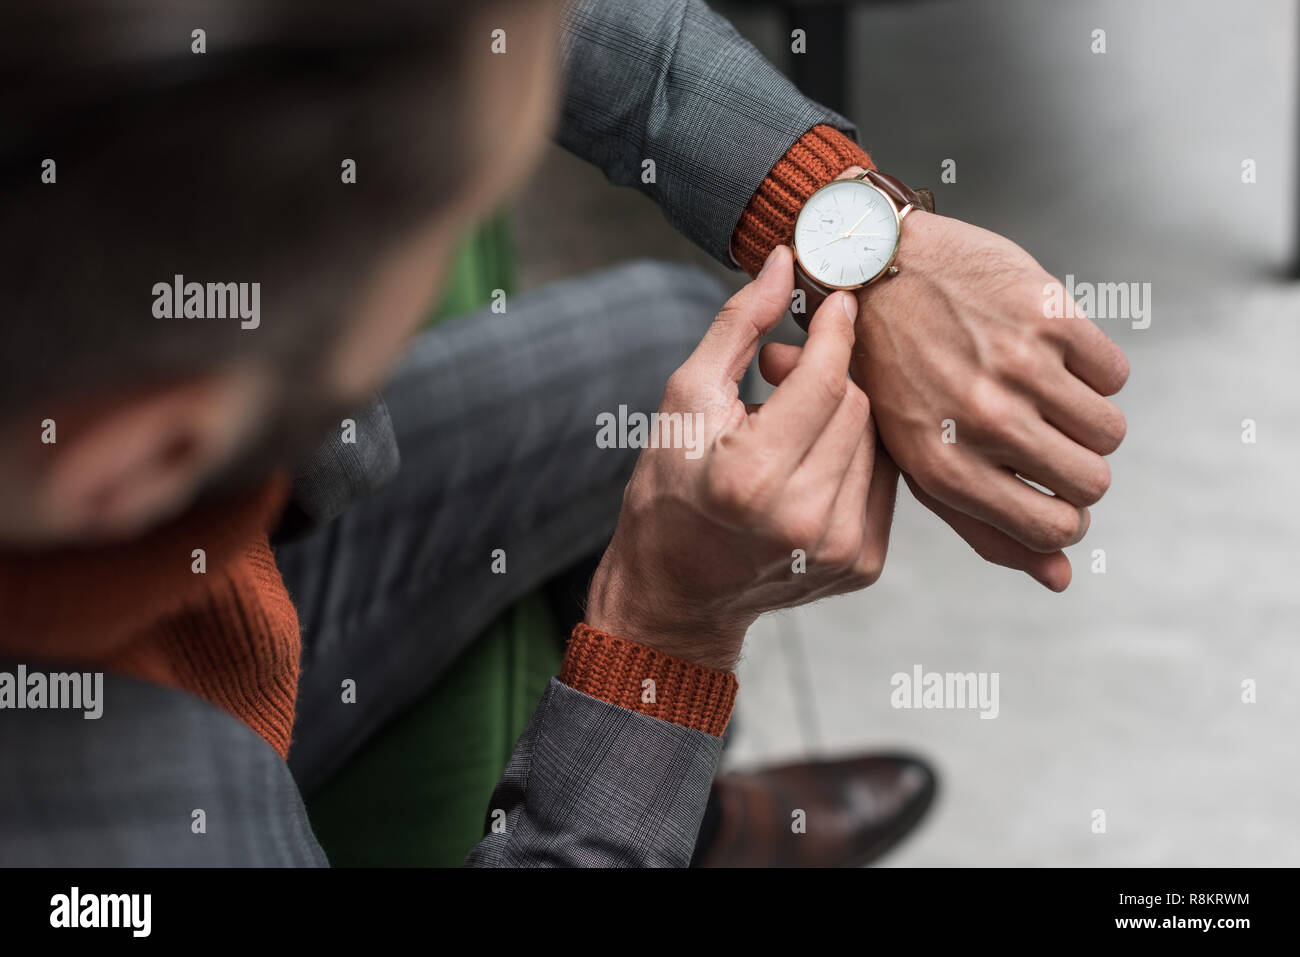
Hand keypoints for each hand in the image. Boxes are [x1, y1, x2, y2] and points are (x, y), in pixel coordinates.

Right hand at [586, 245, 898, 669]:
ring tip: (788, 422)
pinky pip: (883, 479)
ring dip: (841, 415)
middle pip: (856, 407)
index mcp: (750, 480)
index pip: (826, 381)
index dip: (835, 332)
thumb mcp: (684, 400)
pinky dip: (853, 455)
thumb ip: (738, 326)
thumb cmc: (668, 493)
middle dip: (827, 374)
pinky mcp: (862, 564)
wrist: (677, 592)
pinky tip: (809, 459)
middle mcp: (802, 521)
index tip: (834, 302)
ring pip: (876, 440)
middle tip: (779, 371)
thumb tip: (785, 260)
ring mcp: (838, 549)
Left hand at [847, 194, 1127, 590]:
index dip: (1064, 516)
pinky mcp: (1047, 317)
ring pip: (1109, 431)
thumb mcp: (917, 460)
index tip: (1047, 492)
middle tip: (1041, 436)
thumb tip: (1061, 580)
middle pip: (1092, 481)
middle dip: (1077, 467)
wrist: (872, 271)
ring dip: (1085, 418)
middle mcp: (983, 421)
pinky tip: (1043, 354)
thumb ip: (985, 527)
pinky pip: (1112, 374)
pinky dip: (1090, 370)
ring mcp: (1018, 367)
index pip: (1055, 528)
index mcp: (944, 468)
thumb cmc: (893, 378)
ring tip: (1038, 394)